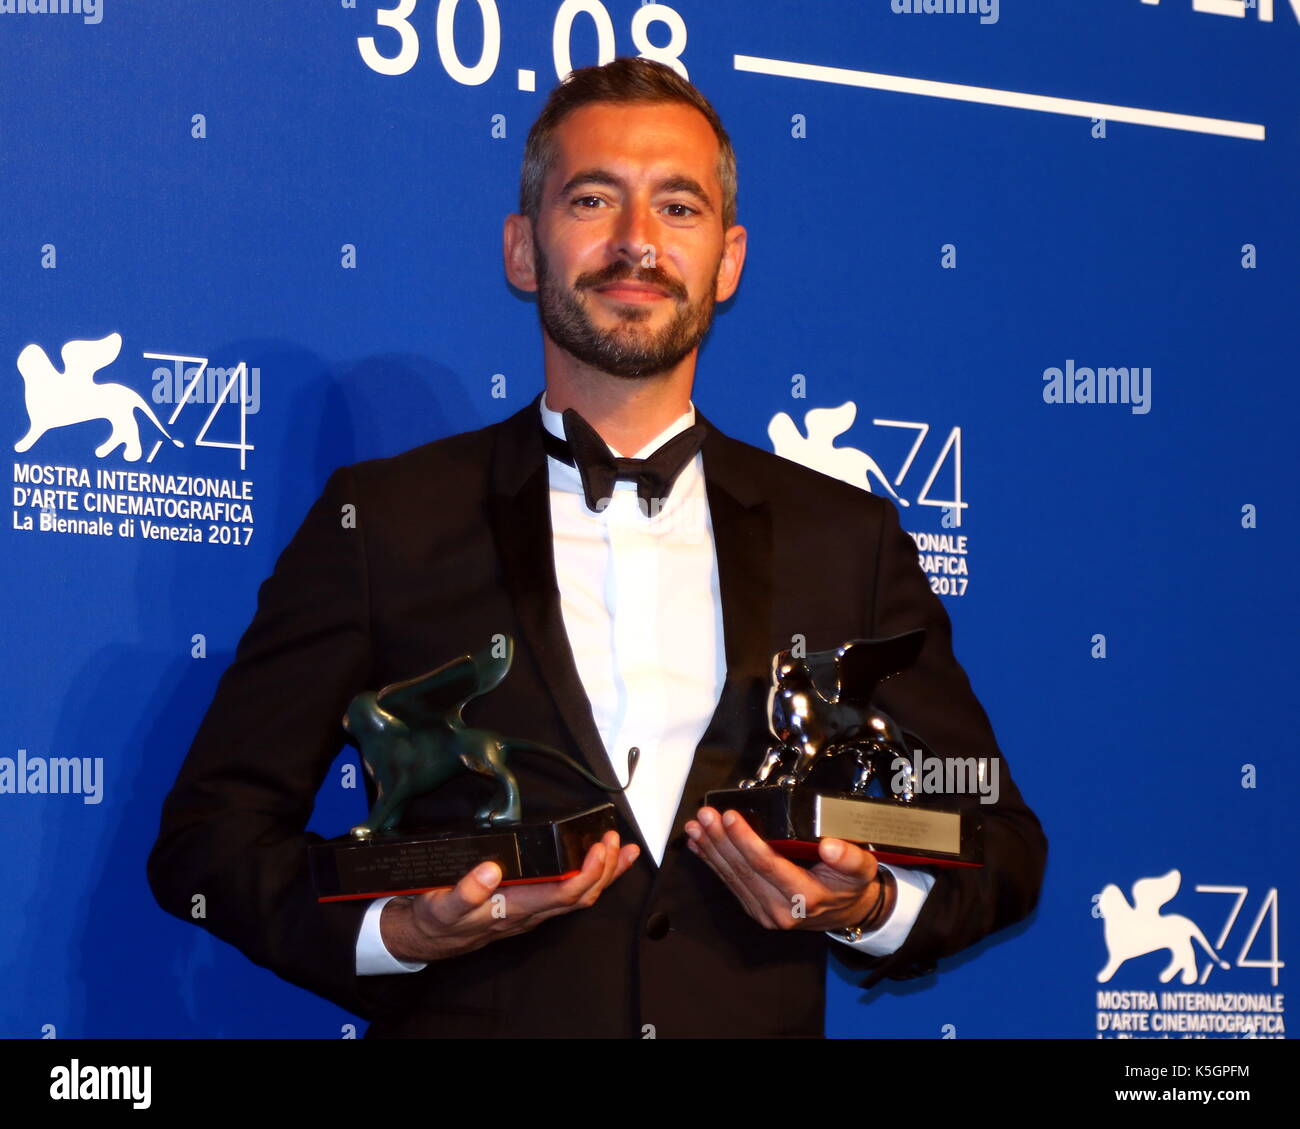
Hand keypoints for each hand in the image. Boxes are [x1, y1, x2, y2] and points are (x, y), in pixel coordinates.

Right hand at [380, 831, 639, 961]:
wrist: (428, 936)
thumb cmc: (437, 919)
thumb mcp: (442, 907)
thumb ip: (466, 892)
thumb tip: (490, 871)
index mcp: (515, 909)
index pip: (563, 894)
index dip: (587, 872)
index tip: (599, 848)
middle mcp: (531, 913)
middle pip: (581, 896)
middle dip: (604, 869)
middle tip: (614, 840)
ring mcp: (534, 910)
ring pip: (581, 896)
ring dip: (605, 873)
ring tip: (622, 849)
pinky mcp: (532, 904)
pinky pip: (570, 893)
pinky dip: (592, 876)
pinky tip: (603, 863)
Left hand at [683, 807, 893, 932]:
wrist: (845, 912)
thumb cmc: (849, 886)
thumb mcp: (861, 870)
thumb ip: (850, 858)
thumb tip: (831, 847)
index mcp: (805, 898)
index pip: (767, 864)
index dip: (745, 840)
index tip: (730, 816)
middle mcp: (780, 910)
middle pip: (743, 870)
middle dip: (720, 840)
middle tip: (705, 815)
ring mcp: (764, 912)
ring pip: (732, 877)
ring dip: (711, 849)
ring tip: (696, 826)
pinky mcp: (755, 908)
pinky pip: (730, 883)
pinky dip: (712, 861)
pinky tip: (698, 844)